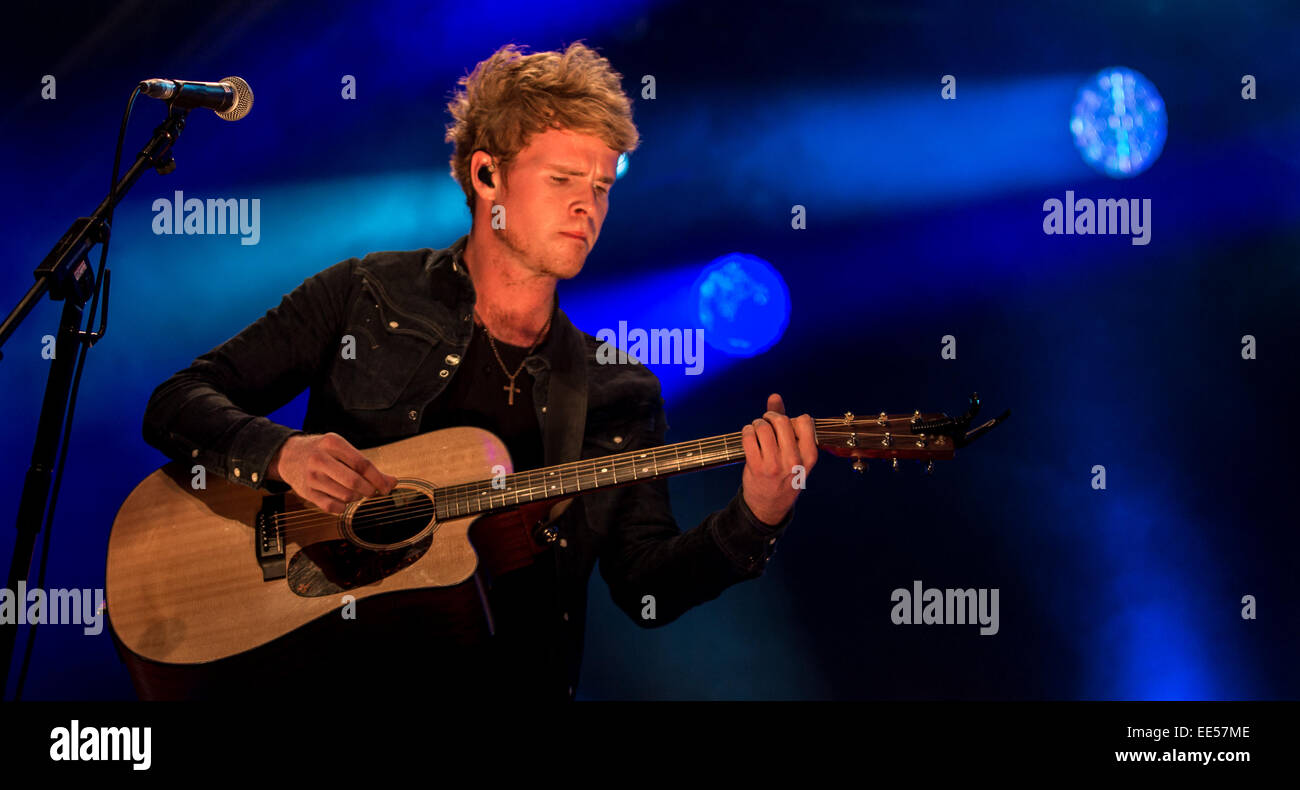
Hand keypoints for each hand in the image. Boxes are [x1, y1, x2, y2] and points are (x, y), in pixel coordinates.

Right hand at [268, 432, 397, 514]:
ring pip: (345, 496)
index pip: (362, 464)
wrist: (288, 456)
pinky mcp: (306, 492)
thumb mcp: (342, 450)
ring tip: (356, 492)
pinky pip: (333, 507)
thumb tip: (392, 482)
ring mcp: (311, 477)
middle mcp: (320, 459)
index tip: (388, 487)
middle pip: (354, 482)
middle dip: (369, 490)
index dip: (378, 478)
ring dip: (357, 497)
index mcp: (332, 443)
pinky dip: (343, 507)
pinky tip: (343, 499)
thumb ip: (366, 465)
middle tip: (372, 491)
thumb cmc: (323, 452)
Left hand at [740, 393, 818, 525]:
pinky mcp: (756, 467)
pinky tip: (749, 436)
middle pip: (782, 421)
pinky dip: (747, 431)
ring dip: (757, 424)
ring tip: (757, 430)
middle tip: (767, 422)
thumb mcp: (794, 454)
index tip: (785, 428)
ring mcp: (774, 465)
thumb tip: (775, 397)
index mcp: (809, 456)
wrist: (770, 505)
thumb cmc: (784, 476)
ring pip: (763, 427)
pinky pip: (749, 437)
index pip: (804, 421)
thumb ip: (786, 423)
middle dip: (771, 417)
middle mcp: (794, 460)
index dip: (792, 419)